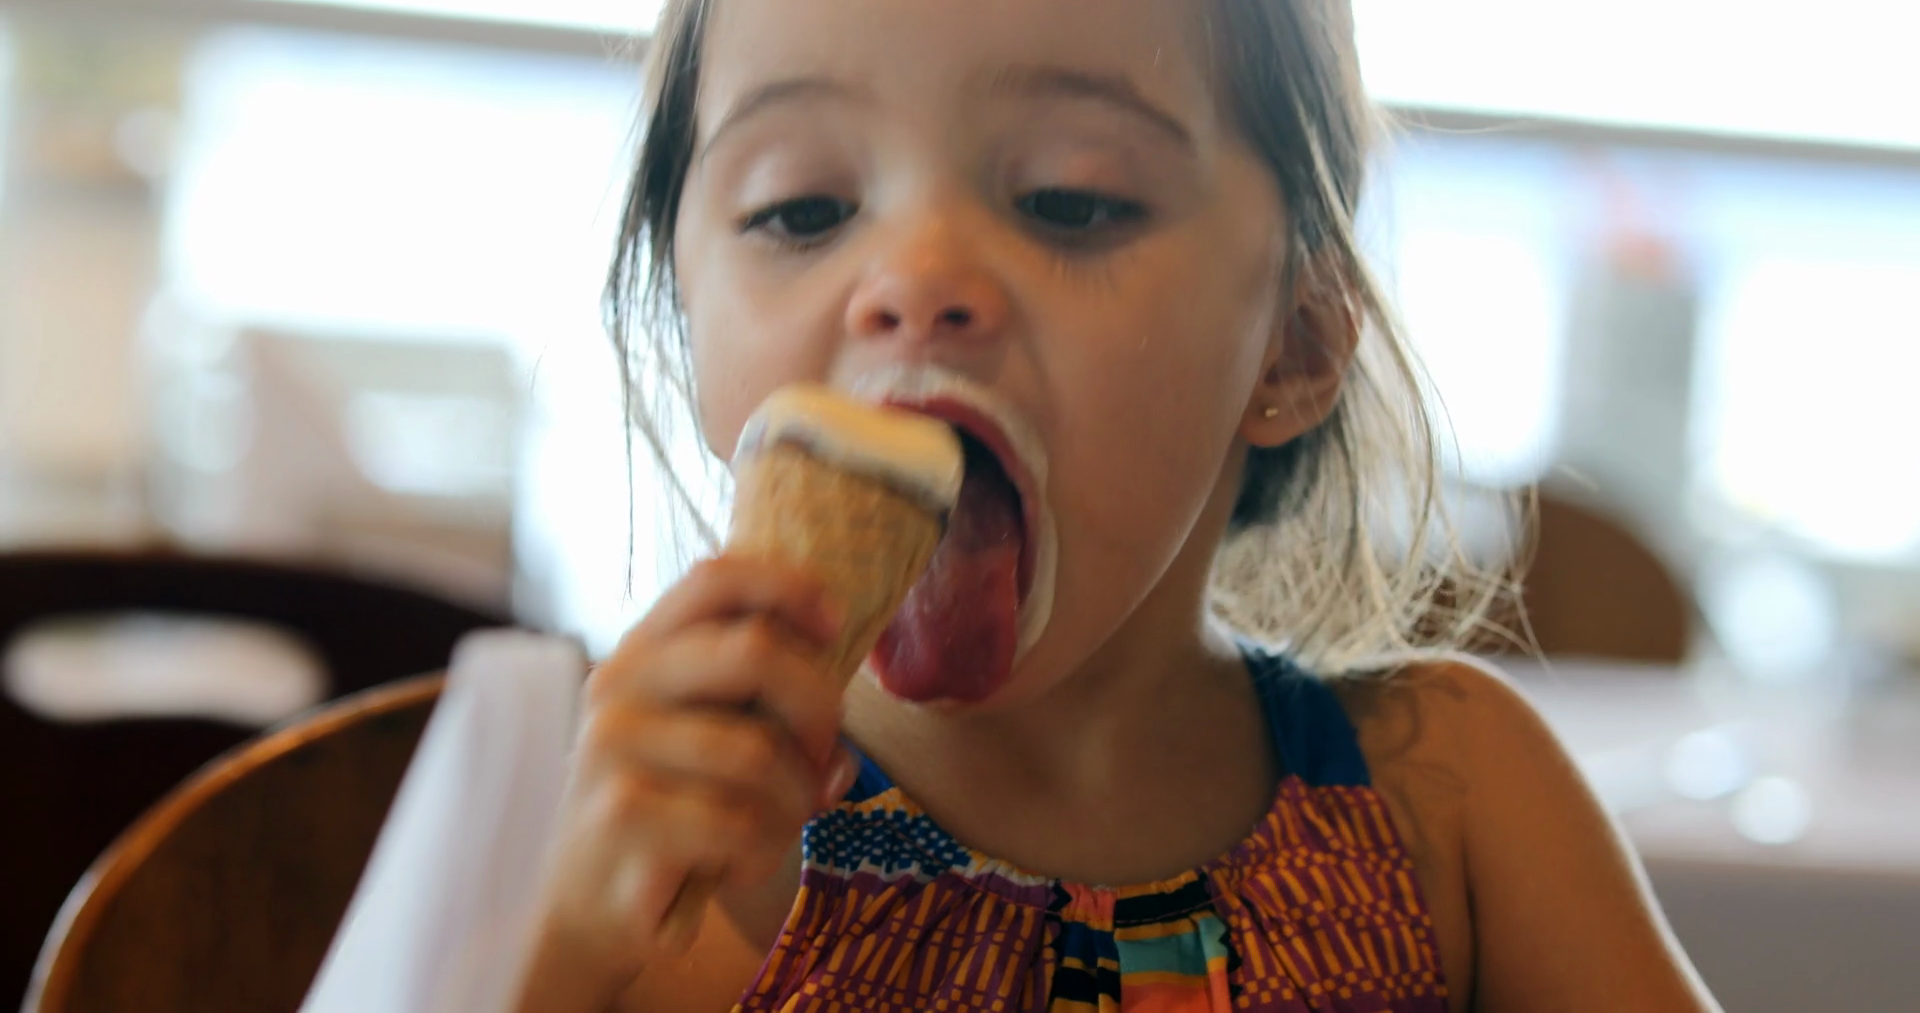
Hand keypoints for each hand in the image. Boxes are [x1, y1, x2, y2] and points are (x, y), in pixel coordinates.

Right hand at [517, 557, 857, 1010]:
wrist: (587, 907)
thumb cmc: (670, 813)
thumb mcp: (711, 743)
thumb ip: (769, 715)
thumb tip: (840, 757)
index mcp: (642, 650)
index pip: (714, 578)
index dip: (789, 588)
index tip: (836, 627)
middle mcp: (619, 685)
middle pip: (755, 651)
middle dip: (817, 709)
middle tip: (821, 760)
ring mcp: (613, 747)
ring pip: (759, 751)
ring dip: (794, 801)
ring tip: (775, 828)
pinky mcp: (622, 813)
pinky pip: (739, 821)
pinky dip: (762, 852)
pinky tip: (738, 866)